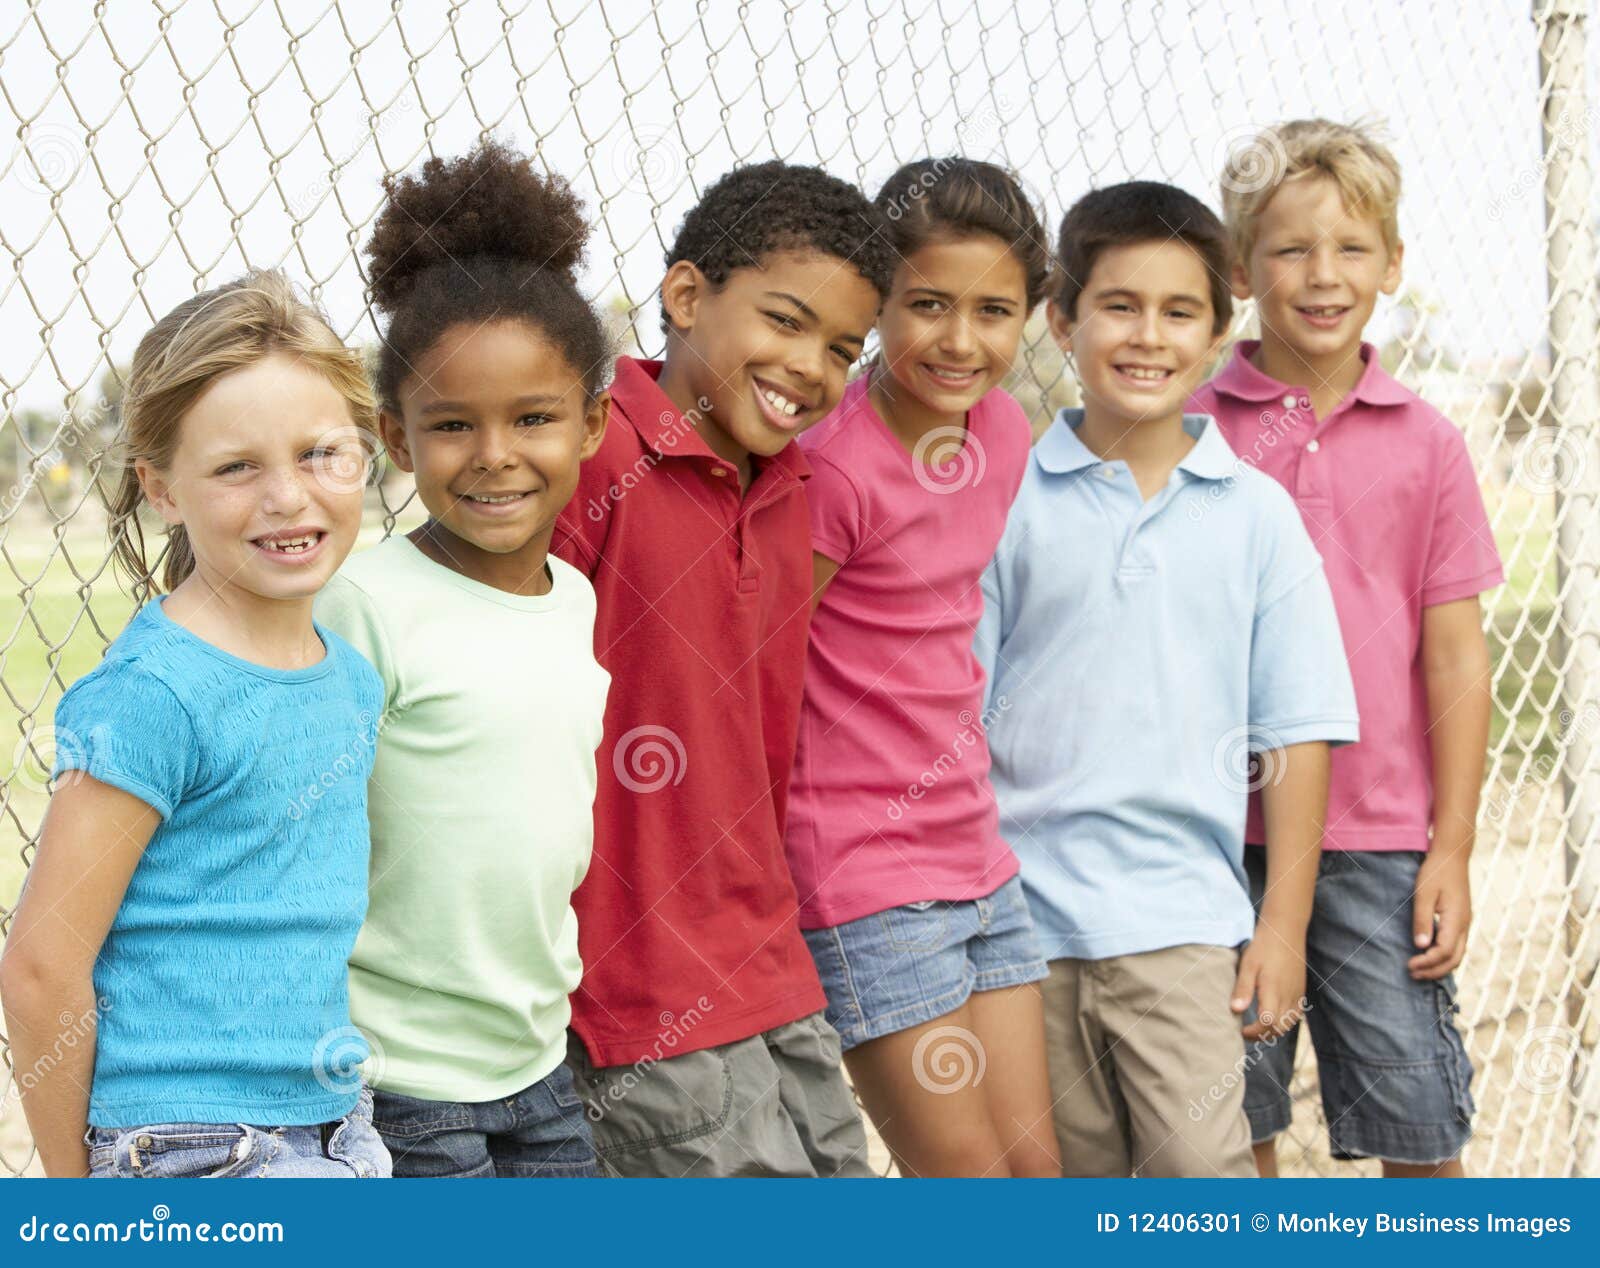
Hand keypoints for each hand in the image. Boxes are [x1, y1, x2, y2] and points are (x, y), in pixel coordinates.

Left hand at [1231, 926, 1306, 1041]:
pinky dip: (1284, 1022)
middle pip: (1279, 1028)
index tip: (1240, 1029)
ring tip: (1256, 1026)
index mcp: (1274, 990)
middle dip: (1262, 1035)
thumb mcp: (1248, 965)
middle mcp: (1289, 996)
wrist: (1286, 931)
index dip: (1254, 1032)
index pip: (1267, 1023)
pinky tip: (1272, 1016)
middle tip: (1246, 1031)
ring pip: (1288, 1024)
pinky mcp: (1301, 991)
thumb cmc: (1263, 946)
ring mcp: (1297, 994)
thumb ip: (1243, 988)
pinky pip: (1295, 1015)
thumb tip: (1235, 1010)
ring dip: (1273, 1030)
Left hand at [1408, 849, 1471, 979]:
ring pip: (1458, 955)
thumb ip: (1422, 920)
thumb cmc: (1435, 872)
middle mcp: (1465, 925)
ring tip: (1419, 970)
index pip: (1444, 952)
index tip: (1409, 965)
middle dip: (1434, 971)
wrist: (1452, 856)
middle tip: (1412, 974)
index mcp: (1456, 919)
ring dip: (1440, 966)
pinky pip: (1457, 946)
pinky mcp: (1461, 920)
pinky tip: (1429, 956)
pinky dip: (1445, 957)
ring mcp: (1465, 923)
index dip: (1427, 962)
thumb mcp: (1424, 894)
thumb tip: (1419, 946)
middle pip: (1454, 959)